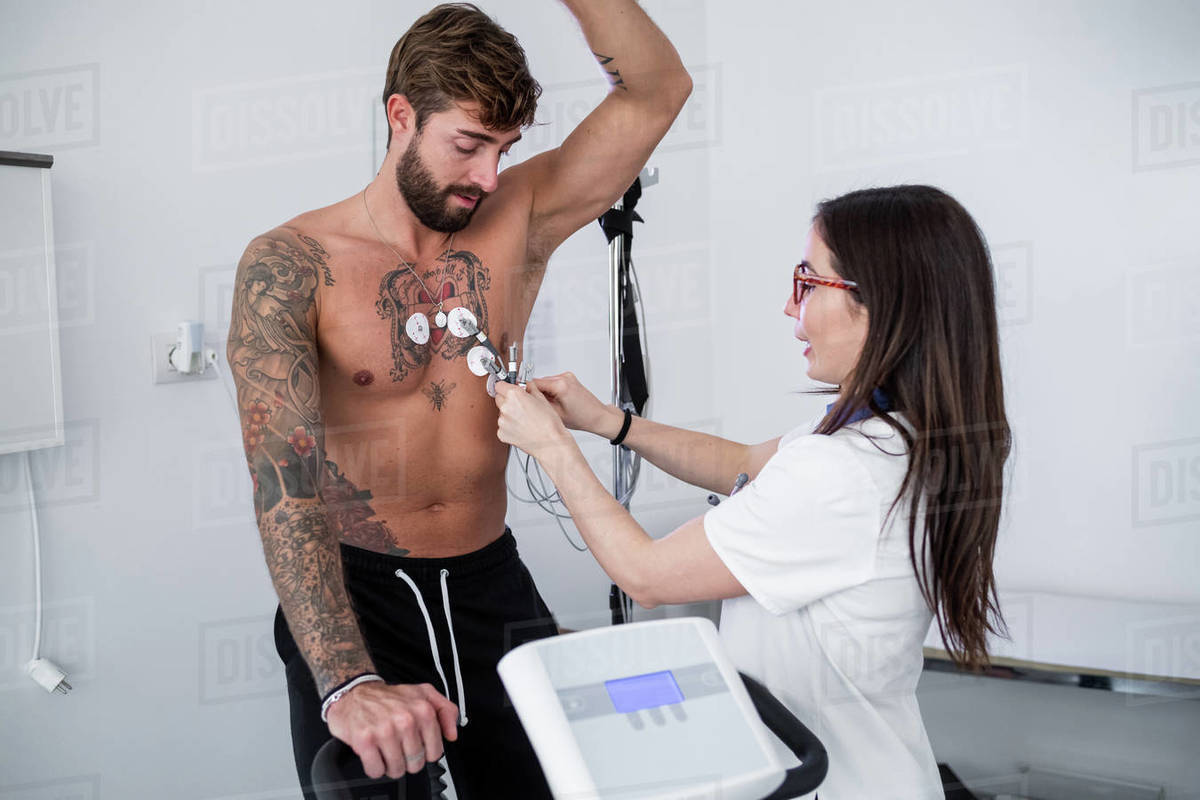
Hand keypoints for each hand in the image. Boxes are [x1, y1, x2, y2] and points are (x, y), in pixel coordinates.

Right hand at [325, 681, 458, 779]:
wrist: (355, 693)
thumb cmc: (389, 697)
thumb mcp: (424, 693)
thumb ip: (446, 710)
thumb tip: (452, 733)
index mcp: (423, 709)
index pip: (435, 751)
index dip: (426, 752)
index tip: (418, 746)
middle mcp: (405, 719)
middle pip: (416, 763)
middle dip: (408, 760)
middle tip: (399, 748)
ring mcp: (384, 730)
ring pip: (397, 770)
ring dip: (391, 765)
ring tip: (386, 750)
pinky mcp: (365, 740)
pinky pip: (376, 770)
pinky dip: (375, 767)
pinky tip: (374, 753)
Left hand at [494, 380, 573, 459]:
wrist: (550, 443)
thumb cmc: (549, 424)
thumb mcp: (542, 398)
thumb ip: (529, 388)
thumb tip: (525, 384)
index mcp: (514, 396)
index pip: (499, 385)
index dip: (506, 386)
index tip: (509, 388)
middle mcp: (506, 408)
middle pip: (499, 398)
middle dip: (507, 399)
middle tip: (521, 405)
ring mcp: (502, 422)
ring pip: (501, 413)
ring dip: (509, 414)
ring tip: (524, 419)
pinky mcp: (501, 434)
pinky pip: (502, 426)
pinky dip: (509, 426)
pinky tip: (522, 427)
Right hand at [529, 372, 621, 437]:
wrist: (597, 416)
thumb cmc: (582, 418)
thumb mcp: (556, 414)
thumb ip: (540, 405)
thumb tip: (527, 400)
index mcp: (560, 385)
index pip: (534, 383)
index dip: (525, 391)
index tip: (520, 398)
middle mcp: (564, 378)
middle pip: (539, 382)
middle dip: (535, 393)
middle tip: (535, 405)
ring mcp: (568, 377)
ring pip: (546, 382)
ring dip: (543, 392)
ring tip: (548, 405)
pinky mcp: (570, 378)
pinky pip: (554, 382)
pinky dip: (551, 391)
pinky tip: (555, 401)